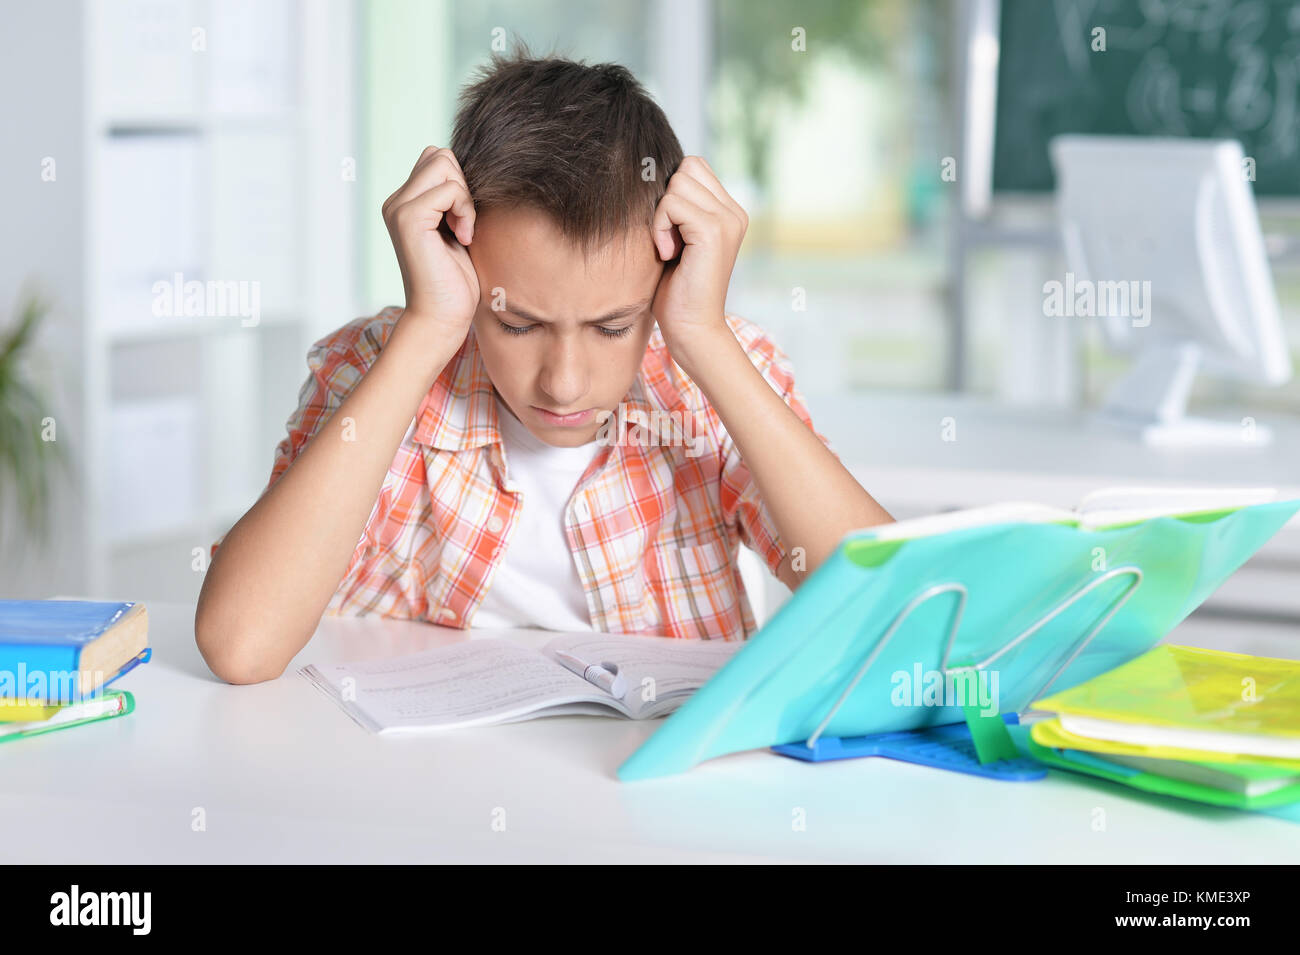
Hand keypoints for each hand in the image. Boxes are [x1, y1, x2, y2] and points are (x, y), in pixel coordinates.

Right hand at [382, 146, 480, 344]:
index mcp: (405, 203)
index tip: (465, 220)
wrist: (442, 317)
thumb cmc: (456, 282)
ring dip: (464, 196)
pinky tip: (463, 237)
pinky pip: (449, 189)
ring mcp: (399, 208)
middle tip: (465, 223)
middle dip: (463, 185)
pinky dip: (465, 210)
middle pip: (440, 155)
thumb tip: (474, 170)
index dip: (460, 183)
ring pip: (443, 164)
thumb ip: (455, 201)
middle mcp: (396, 202)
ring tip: (464, 230)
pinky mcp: (408, 218)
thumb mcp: (457, 231)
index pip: (437, 159)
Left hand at [650, 156, 747, 359]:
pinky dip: (660, 227)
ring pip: (678, 182)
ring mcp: (727, 219)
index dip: (671, 191)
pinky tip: (667, 254)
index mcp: (729, 212)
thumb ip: (676, 209)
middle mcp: (734, 212)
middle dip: (666, 200)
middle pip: (686, 167)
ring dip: (661, 216)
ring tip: (668, 249)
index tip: (669, 230)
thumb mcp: (677, 240)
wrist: (692, 329)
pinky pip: (672, 204)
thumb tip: (649, 171)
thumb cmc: (676, 291)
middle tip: (668, 239)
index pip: (693, 166)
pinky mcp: (714, 230)